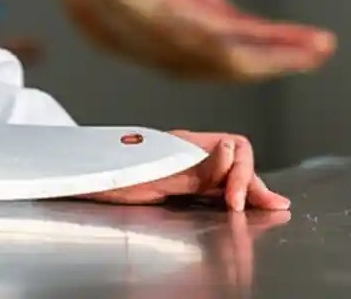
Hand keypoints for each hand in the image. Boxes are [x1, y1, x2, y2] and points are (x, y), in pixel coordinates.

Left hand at [77, 131, 289, 210]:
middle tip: (272, 207)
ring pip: (224, 174)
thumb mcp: (156, 173)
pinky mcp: (172, 181)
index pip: (236, 148)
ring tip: (269, 204)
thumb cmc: (109, 172)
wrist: (77, 174)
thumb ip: (197, 168)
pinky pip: (208, 186)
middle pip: (234, 162)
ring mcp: (180, 165)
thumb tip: (231, 149)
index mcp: (186, 143)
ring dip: (246, 188)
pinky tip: (239, 202)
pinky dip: (227, 193)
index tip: (234, 201)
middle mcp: (187, 151)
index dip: (243, 174)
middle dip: (253, 183)